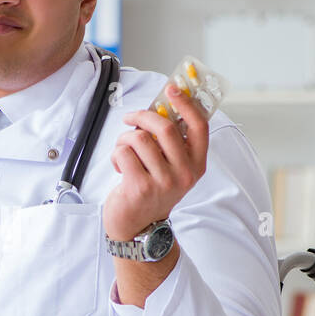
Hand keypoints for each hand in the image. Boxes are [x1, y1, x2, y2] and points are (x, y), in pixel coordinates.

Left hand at [103, 83, 208, 240]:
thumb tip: (161, 106)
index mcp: (197, 164)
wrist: (138, 226)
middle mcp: (185, 174)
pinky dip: (115, 154)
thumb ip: (170, 142)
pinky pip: (123, 153)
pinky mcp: (140, 187)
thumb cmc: (152, 189)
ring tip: (123, 151)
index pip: (199, 126)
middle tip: (130, 119)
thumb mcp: (170, 167)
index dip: (186, 103)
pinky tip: (119, 166)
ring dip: (124, 139)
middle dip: (142, 116)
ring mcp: (164, 182)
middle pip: (164, 127)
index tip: (171, 89)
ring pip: (139, 138)